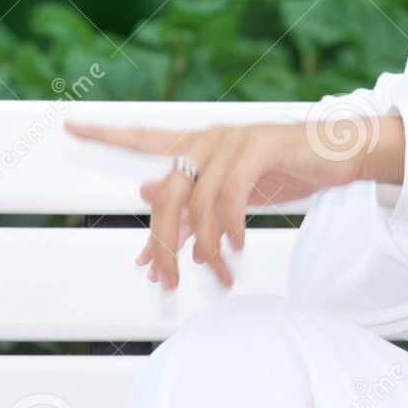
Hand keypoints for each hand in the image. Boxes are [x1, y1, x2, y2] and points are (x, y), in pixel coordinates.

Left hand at [64, 117, 403, 291]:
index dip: (106, 133)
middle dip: (163, 244)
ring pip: (199, 204)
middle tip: (165, 282)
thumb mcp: (230, 190)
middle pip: (166, 196)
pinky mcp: (259, 150)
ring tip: (218, 274)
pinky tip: (237, 247)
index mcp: (197, 145)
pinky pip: (231, 197)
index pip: (143, 137)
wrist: (338, 154)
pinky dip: (230, 228)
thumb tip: (144, 200)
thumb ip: (189, 199)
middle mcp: (208, 138)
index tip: (69, 125)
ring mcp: (233, 142)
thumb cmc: (285, 169)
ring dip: (205, 249)